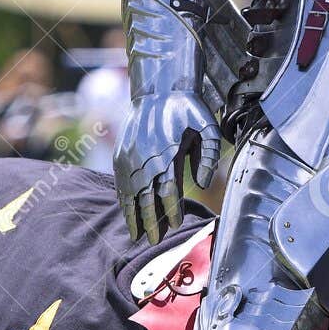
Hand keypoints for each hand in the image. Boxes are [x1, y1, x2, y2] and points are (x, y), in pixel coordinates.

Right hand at [113, 92, 220, 245]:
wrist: (160, 88)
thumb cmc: (188, 111)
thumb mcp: (208, 128)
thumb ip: (209, 157)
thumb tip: (200, 184)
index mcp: (166, 153)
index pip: (167, 189)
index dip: (170, 209)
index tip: (175, 225)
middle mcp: (144, 157)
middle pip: (145, 196)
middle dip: (150, 221)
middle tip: (155, 241)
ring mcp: (128, 156)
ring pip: (129, 193)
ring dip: (132, 215)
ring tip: (136, 235)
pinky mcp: (120, 154)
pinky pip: (120, 183)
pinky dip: (123, 200)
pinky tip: (127, 214)